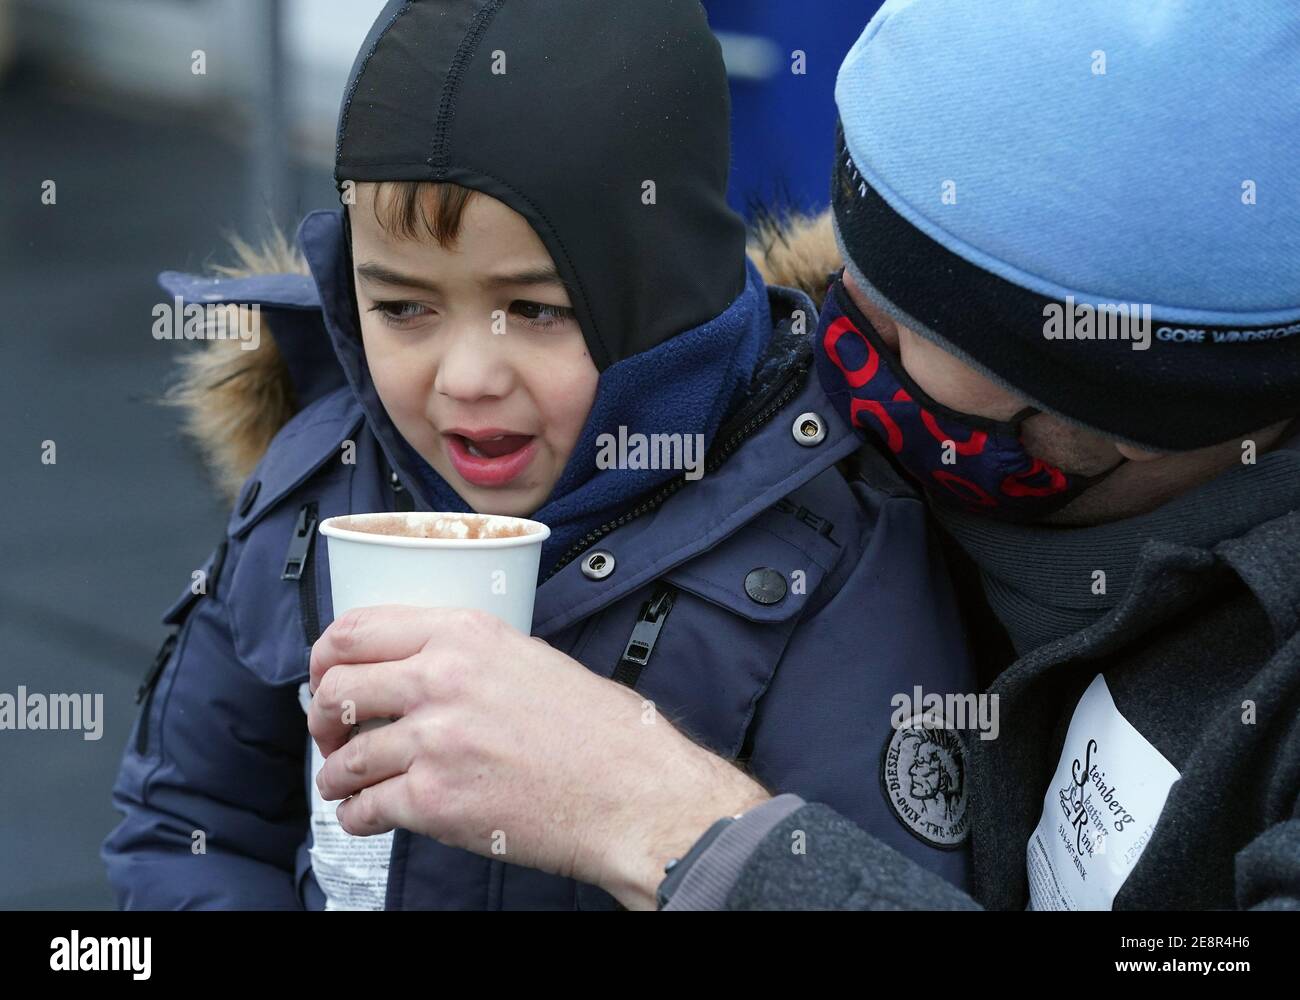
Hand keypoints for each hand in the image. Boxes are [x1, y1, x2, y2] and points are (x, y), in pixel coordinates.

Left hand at [307, 605, 770, 908]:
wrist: (634, 792)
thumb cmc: (599, 731)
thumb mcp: (532, 659)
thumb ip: (468, 655)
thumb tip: (415, 668)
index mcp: (466, 634)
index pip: (356, 629)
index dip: (325, 657)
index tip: (324, 675)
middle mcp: (442, 679)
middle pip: (336, 688)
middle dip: (320, 717)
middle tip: (330, 733)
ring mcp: (436, 741)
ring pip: (343, 757)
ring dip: (335, 775)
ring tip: (345, 783)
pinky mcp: (436, 802)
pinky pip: (364, 808)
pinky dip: (356, 817)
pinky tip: (368, 815)